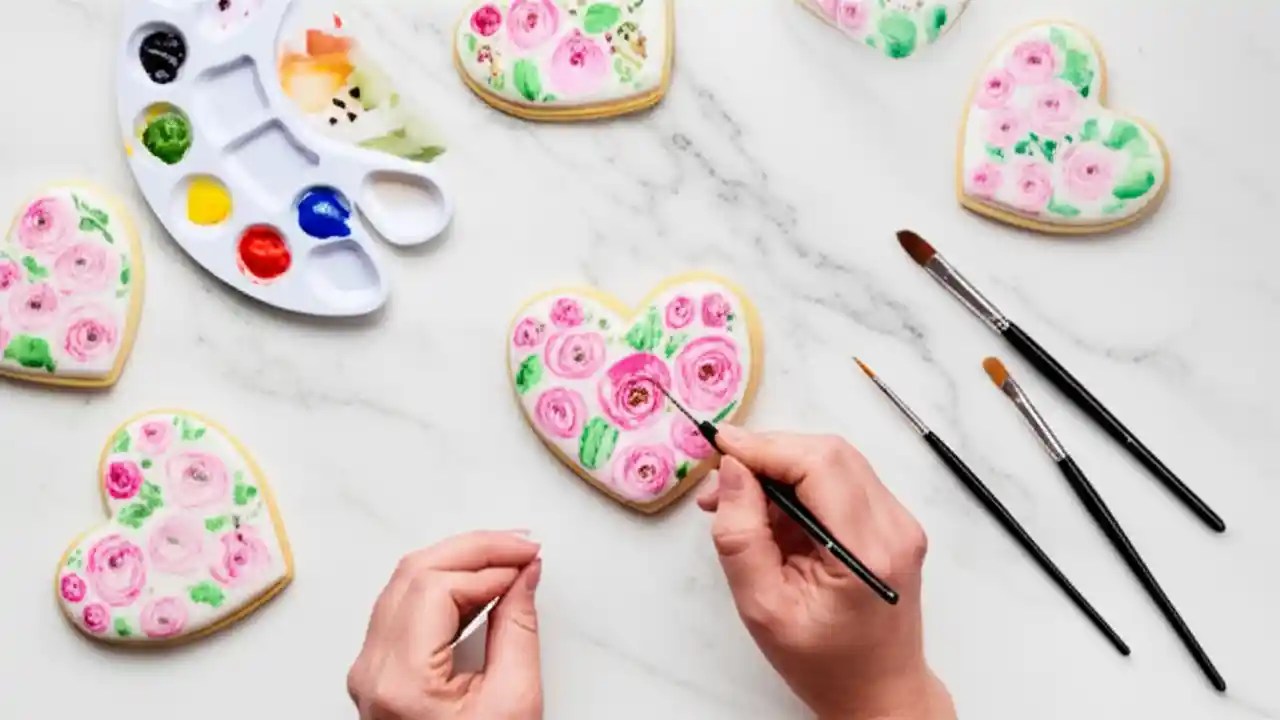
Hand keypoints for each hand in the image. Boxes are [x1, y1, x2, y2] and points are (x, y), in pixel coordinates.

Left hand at [347, 531, 543, 719]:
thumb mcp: (516, 701)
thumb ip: (519, 627)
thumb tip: (524, 574)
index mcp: (401, 680)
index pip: (437, 588)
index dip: (488, 564)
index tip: (528, 561)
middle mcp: (373, 670)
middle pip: (414, 574)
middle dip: (473, 549)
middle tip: (521, 545)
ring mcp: (370, 670)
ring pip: (405, 584)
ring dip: (458, 561)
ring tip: (507, 557)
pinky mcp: (379, 671)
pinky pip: (405, 607)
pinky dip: (444, 585)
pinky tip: (481, 582)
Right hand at [699, 427, 954, 719]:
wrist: (878, 692)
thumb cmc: (824, 664)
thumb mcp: (763, 608)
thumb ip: (742, 536)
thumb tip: (731, 472)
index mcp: (868, 552)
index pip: (819, 465)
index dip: (765, 447)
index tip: (720, 446)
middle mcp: (895, 528)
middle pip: (829, 453)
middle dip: (769, 453)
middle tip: (721, 480)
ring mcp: (900, 523)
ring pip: (835, 461)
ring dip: (782, 466)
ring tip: (737, 499)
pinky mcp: (892, 523)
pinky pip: (842, 480)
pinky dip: (801, 482)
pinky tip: (769, 509)